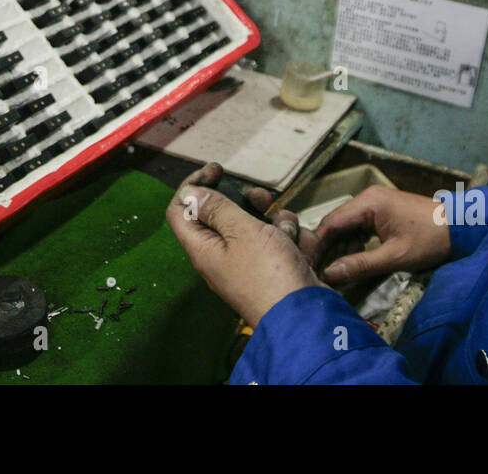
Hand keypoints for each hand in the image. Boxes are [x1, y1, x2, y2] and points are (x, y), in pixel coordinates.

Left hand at [166, 162, 323, 326]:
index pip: (181, 210)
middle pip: (225, 213)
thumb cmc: (270, 276)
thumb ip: (218, 208)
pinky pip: (280, 240)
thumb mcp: (241, 232)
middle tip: (260, 198)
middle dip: (247, 202)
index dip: (194, 186)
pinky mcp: (275, 267)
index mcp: (203, 248)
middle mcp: (222, 255)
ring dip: (278, 222)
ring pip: (260, 224)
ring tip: (287, 236)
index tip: (216, 170)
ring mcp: (251, 262)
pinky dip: (293, 240)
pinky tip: (302, 252)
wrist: (306, 317)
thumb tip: (190, 192)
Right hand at [313, 186, 451, 286]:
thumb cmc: (430, 239)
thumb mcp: (394, 256)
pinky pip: (359, 225)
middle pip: (337, 222)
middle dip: (328, 247)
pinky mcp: (382, 210)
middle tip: (320, 270)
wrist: (461, 227)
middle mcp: (368, 198)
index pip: (331, 222)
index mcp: (369, 202)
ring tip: (336, 269)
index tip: (310, 264)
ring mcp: (375, 202)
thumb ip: (360, 265)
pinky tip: (354, 259)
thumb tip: (330, 274)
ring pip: (347, 225)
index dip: (318, 245)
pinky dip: (354, 241)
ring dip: (341, 246)